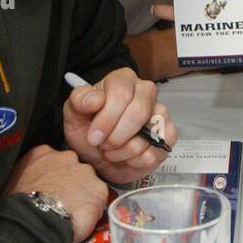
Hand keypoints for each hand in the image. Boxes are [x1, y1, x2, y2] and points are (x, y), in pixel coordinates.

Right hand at [2, 145, 107, 241]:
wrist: (34, 220)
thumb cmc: (18, 205)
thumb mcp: (14, 182)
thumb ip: (30, 175)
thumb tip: (33, 184)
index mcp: (43, 153)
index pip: (54, 161)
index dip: (54, 176)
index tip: (51, 188)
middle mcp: (67, 156)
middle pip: (74, 169)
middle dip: (71, 183)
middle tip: (63, 201)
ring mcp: (85, 171)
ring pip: (88, 183)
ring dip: (84, 194)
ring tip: (72, 212)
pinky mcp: (99, 189)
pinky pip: (98, 199)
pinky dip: (93, 208)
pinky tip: (81, 219)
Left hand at [63, 66, 177, 184]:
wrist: (98, 155)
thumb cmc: (89, 130)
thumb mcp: (74, 115)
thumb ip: (79, 101)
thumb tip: (95, 99)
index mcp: (123, 80)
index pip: (121, 93)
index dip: (107, 119)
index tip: (93, 136)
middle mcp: (146, 92)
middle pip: (139, 112)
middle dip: (117, 136)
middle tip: (103, 145)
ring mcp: (160, 114)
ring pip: (148, 136)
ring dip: (123, 151)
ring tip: (112, 151)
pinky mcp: (168, 137)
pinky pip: (154, 153)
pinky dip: (135, 161)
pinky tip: (126, 157)